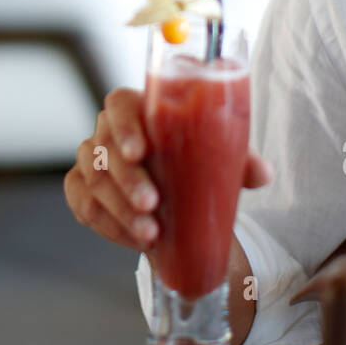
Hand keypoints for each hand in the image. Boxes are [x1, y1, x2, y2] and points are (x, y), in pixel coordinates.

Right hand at [63, 86, 273, 251]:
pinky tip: (136, 239)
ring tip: (151, 233)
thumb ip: (238, 159)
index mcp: (137, 108)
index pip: (118, 104)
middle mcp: (107, 131)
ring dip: (120, 210)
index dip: (124, 126)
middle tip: (152, 204)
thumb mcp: (217, 157)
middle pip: (104, 148)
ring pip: (94, 181)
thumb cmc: (193, 161)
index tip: (140, 151)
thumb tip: (263, 173)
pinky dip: (110, 226)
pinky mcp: (82, 190)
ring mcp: (91, 161)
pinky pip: (85, 207)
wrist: (176, 192)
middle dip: (127, 180)